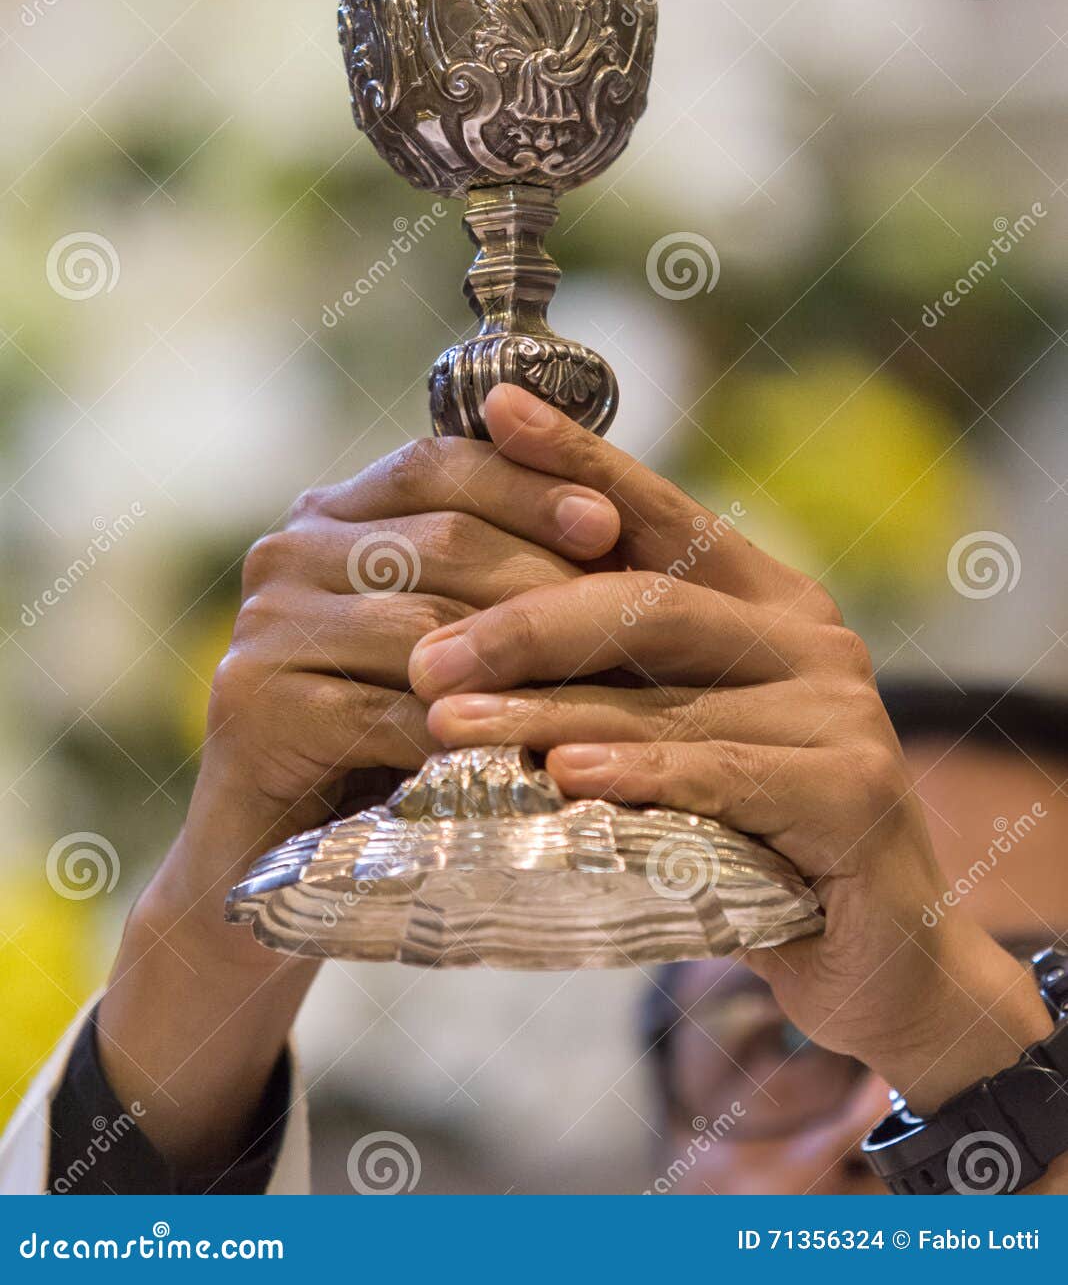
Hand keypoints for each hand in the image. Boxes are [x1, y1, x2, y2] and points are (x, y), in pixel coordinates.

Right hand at [96, 431, 619, 1168]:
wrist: (274, 860)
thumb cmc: (385, 742)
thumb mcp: (445, 641)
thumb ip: (494, 572)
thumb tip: (616, 509)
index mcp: (334, 514)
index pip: (438, 463)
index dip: (526, 484)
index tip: (608, 519)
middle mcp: (287, 551)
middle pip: (443, 538)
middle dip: (549, 576)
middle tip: (635, 615)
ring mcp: (263, 625)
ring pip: (428, 625)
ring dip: (527, 660)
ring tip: (610, 686)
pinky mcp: (253, 704)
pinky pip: (392, 712)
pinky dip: (473, 736)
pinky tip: (538, 757)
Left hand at [412, 384, 1049, 1112]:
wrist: (881, 951)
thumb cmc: (751, 832)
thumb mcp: (680, 731)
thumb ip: (615, 673)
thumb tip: (459, 632)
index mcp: (764, 595)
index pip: (658, 510)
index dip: (578, 456)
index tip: (495, 407)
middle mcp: (808, 632)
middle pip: (652, 598)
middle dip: (526, 623)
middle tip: (426, 657)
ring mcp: (841, 706)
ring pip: (670, 697)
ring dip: (548, 712)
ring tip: (450, 724)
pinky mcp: (856, 790)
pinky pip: (724, 776)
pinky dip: (639, 776)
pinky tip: (566, 779)